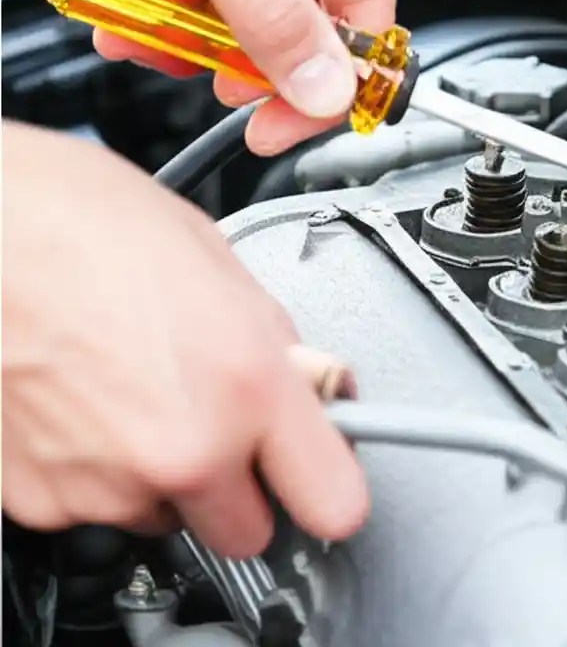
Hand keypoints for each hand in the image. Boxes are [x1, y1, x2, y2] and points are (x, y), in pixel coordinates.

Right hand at [1, 122, 369, 557]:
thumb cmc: (84, 224)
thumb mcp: (223, 271)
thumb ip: (278, 352)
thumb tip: (311, 389)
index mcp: (249, 387)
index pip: (335, 504)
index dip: (330, 491)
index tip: (322, 481)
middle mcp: (185, 449)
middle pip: (249, 532)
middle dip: (244, 489)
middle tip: (222, 431)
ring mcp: (108, 483)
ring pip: (167, 520)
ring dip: (164, 478)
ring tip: (135, 396)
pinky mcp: (41, 501)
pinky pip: (95, 509)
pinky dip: (96, 472)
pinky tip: (86, 407)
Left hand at [27, 0, 395, 156]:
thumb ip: (267, 12)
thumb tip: (326, 91)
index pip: (361, 15)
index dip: (331, 82)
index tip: (283, 124)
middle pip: (290, 25)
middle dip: (235, 58)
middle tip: (200, 72)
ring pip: (226, 15)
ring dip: (173, 35)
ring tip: (128, 25)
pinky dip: (139, 7)